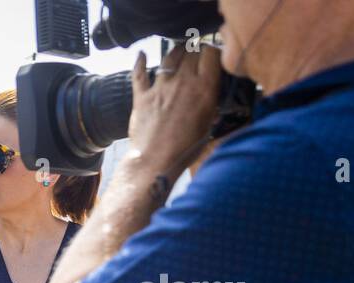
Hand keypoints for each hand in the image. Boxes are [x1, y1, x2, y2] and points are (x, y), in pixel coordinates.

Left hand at [127, 43, 222, 181]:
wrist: (155, 161)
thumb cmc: (186, 148)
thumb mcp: (210, 123)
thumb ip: (212, 101)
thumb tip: (214, 89)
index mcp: (204, 88)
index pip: (212, 53)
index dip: (213, 50)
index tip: (213, 55)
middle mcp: (183, 82)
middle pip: (192, 51)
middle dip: (196, 50)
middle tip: (198, 55)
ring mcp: (160, 87)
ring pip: (169, 56)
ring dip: (176, 50)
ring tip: (180, 50)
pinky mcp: (142, 96)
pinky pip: (139, 73)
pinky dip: (139, 61)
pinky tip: (141, 54)